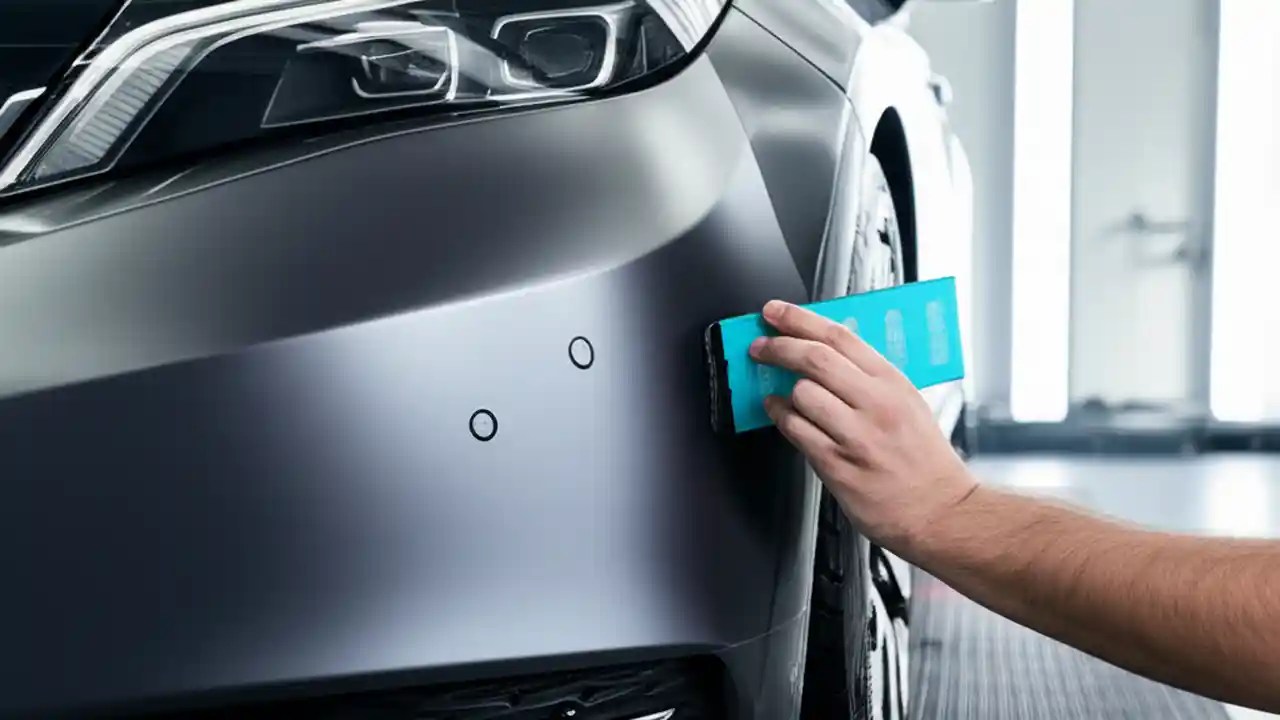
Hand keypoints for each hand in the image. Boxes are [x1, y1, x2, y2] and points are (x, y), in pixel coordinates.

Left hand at [749, 299, 975, 552]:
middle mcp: (877, 406)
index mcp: (894, 383)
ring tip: (776, 390)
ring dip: (782, 388)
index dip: (800, 319)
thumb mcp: (908, 404)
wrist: (941, 512)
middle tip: (760, 346)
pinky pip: (797, 431)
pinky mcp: (839, 467)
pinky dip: (781, 417)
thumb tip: (822, 351)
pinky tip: (779, 413)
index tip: (775, 312)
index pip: (840, 336)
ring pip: (802, 393)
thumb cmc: (924, 460)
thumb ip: (868, 377)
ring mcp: (857, 437)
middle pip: (815, 359)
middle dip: (778, 346)